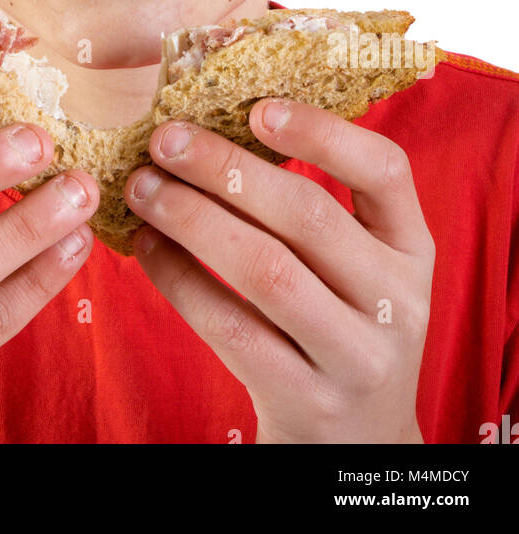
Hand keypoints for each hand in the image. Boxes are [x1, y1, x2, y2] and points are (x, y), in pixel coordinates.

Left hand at [124, 99, 433, 442]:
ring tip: (143, 189)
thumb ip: (314, 211)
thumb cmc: (338, 327)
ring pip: (265, 269)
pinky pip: (231, 327)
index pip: (386, 170)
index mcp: (412, 249)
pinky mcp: (306, 400)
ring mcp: (356, 356)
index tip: (257, 107)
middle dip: (225, 169)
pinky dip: (180, 279)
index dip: (322, 132)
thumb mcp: (357, 270)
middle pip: (308, 215)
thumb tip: (212, 128)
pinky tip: (148, 247)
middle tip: (164, 140)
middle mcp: (396, 300)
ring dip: (192, 218)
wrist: (356, 447)